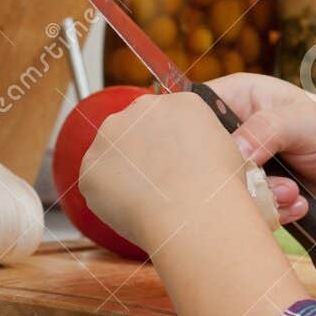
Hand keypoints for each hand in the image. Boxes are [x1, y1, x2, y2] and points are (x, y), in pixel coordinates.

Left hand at [80, 91, 248, 253]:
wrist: (195, 214)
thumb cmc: (217, 189)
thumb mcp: (224, 150)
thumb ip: (199, 141)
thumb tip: (188, 155)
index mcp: (181, 101)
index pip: (165, 116)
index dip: (167, 142)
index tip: (172, 162)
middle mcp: (143, 108)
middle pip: (135, 127)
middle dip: (141, 152)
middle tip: (159, 183)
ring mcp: (113, 134)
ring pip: (112, 152)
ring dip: (123, 170)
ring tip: (148, 198)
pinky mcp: (91, 163)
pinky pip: (97, 180)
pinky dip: (109, 195)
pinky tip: (133, 207)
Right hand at [209, 73, 315, 228]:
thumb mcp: (305, 121)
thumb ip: (267, 128)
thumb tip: (236, 151)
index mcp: (240, 96)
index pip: (195, 109)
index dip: (195, 133)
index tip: (217, 154)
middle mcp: (236, 129)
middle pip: (203, 156)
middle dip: (236, 174)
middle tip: (262, 178)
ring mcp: (243, 164)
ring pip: (223, 188)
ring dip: (259, 196)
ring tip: (292, 191)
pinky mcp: (253, 195)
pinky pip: (243, 209)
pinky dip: (270, 211)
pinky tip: (297, 202)